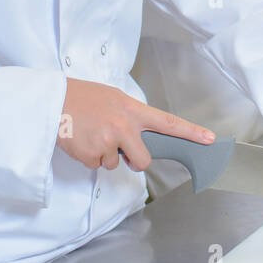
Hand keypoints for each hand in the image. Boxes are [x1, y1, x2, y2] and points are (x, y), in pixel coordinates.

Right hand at [57, 78, 213, 170]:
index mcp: (133, 110)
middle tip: (118, 148)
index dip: (191, 133)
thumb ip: (130, 116)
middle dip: (133, 160)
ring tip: (90, 134)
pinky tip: (80, 140)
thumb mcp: (113, 99)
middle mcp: (125, 126)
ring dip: (104, 155)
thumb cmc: (82, 98)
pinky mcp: (92, 154)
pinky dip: (88, 156)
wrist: (52, 100)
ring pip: (115, 164)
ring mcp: (109, 141)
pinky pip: (96, 165)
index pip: (169, 123)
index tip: (209, 139)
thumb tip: (138, 134)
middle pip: (144, 160)